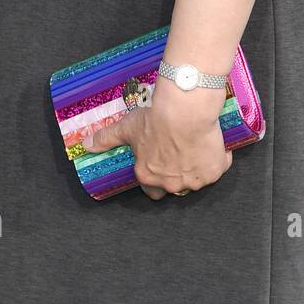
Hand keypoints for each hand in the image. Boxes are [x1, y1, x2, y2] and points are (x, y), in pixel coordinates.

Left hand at [81, 82, 231, 199]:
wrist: (183, 113)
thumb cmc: (154, 119)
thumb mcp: (126, 128)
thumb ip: (106, 139)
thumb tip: (85, 145)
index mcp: (148, 176)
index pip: (151, 191)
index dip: (156, 177)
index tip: (161, 162)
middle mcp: (170, 184)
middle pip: (175, 187)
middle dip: (177, 175)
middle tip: (180, 153)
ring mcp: (194, 180)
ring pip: (197, 179)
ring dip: (197, 167)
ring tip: (195, 144)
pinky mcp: (214, 171)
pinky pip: (218, 167)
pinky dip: (218, 157)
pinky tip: (213, 142)